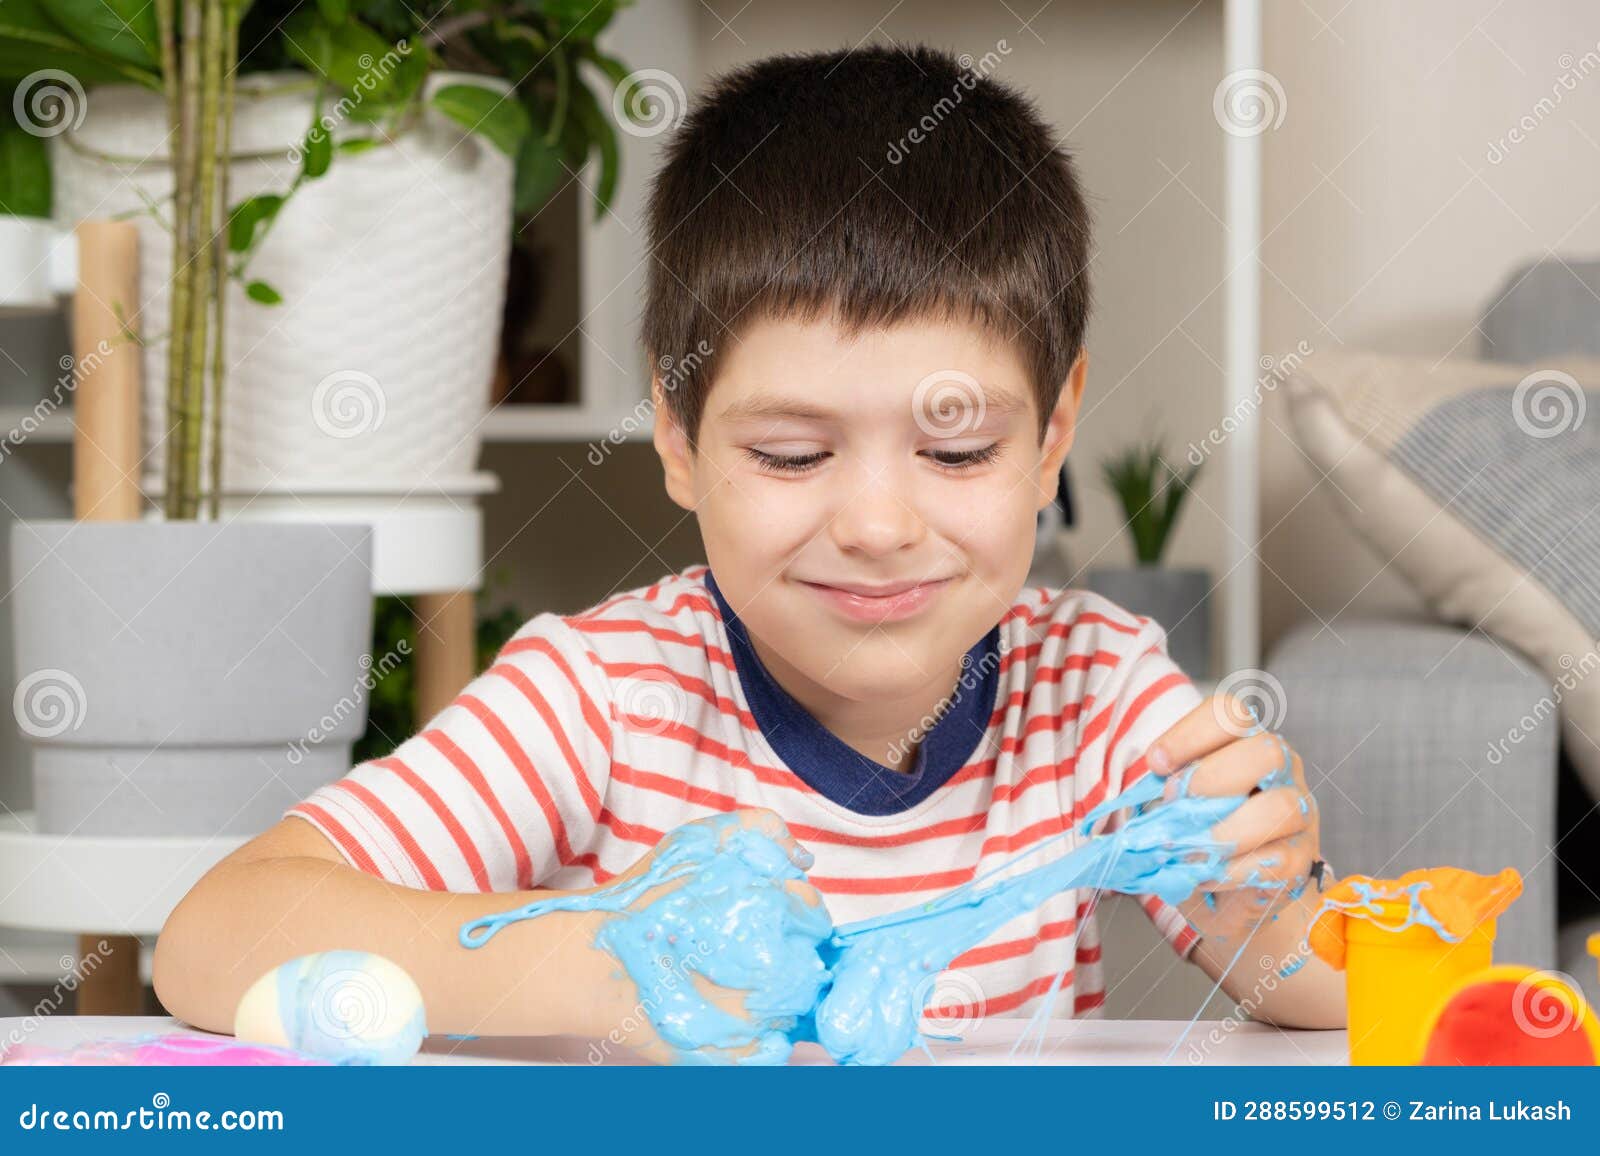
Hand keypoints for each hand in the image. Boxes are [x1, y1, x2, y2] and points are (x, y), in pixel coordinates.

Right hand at [580, 808, 831, 1064]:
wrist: (596, 961)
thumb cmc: (648, 898)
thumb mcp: (706, 838)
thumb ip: (765, 832)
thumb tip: (802, 861)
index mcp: (779, 912)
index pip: (814, 913)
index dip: (786, 910)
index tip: (754, 915)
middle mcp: (782, 966)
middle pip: (810, 958)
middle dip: (782, 949)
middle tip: (734, 946)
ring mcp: (767, 1018)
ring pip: (795, 1003)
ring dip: (772, 991)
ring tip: (723, 979)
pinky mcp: (746, 1057)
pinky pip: (776, 1046)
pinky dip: (759, 1034)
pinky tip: (721, 1011)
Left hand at [1142, 694, 1319, 939]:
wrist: (1231, 895)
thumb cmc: (1198, 835)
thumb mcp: (1176, 806)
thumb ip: (1164, 795)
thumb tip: (1141, 802)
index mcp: (1245, 744)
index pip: (1231, 715)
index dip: (1190, 734)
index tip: (1156, 764)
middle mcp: (1281, 771)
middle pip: (1267, 751)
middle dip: (1213, 778)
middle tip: (1178, 805)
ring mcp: (1299, 813)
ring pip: (1279, 806)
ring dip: (1223, 831)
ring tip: (1189, 850)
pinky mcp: (1302, 859)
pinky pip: (1277, 859)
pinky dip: (1231, 870)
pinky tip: (1206, 875)